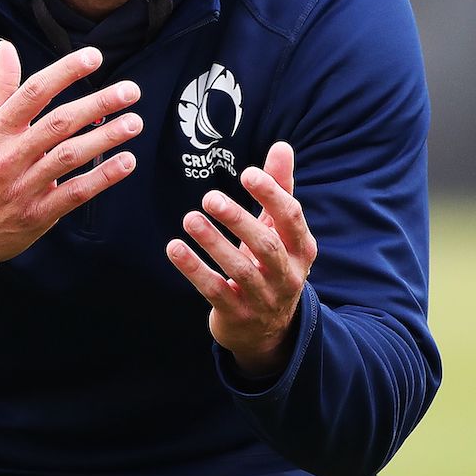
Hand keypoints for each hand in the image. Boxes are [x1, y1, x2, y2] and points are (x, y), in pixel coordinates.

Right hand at [0, 39, 140, 277]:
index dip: (65, 72)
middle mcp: (10, 155)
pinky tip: (126, 162)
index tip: (94, 57)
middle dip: (98, 104)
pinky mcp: (38, 214)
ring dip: (106, 137)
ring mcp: (24, 186)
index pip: (33, 92)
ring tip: (134, 122)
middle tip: (129, 91)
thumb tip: (5, 46)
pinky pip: (75, 192)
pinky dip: (102, 177)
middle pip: (59, 122)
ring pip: (70, 156)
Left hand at [166, 142, 317, 377]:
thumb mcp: (279, 229)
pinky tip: (174, 248)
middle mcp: (287, 275)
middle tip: (209, 197)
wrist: (267, 329)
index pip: (291, 218)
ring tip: (189, 218)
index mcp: (301, 248)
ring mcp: (262, 298)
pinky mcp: (236, 314)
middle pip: (266, 245)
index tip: (248, 173)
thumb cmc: (271, 263)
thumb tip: (282, 146)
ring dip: (213, 242)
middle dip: (238, 220)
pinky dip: (193, 269)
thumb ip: (280, 188)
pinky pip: (214, 290)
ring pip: (240, 269)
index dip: (272, 195)